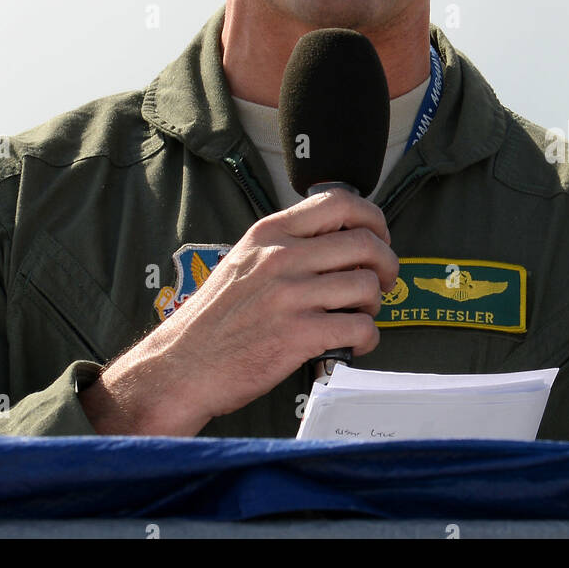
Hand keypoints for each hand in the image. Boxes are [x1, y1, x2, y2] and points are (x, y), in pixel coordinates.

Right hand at [79, 190, 397, 435]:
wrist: (182, 365)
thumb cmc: (215, 318)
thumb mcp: (245, 259)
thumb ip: (287, 245)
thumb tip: (338, 240)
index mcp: (270, 233)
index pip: (340, 202)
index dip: (373, 218)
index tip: (379, 237)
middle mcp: (282, 258)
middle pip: (365, 243)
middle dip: (386, 264)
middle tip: (383, 282)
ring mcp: (290, 296)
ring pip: (367, 286)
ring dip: (374, 305)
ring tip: (359, 316)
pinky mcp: (297, 336)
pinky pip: (360, 328)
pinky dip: (367, 338)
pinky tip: (353, 343)